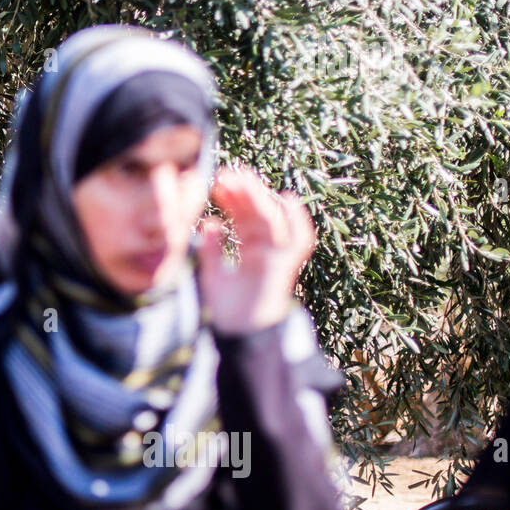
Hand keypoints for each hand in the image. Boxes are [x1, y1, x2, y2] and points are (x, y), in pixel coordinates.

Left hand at [198, 167, 315, 334]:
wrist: (240, 337)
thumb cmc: (227, 309)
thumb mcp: (213, 274)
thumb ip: (212, 251)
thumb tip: (209, 223)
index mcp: (249, 251)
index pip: (242, 218)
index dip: (233, 200)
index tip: (218, 181)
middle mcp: (265, 251)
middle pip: (257, 214)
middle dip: (245, 192)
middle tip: (228, 172)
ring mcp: (276, 258)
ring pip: (273, 221)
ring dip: (260, 198)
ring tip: (242, 179)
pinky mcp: (285, 267)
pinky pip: (299, 242)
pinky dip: (297, 221)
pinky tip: (287, 199)